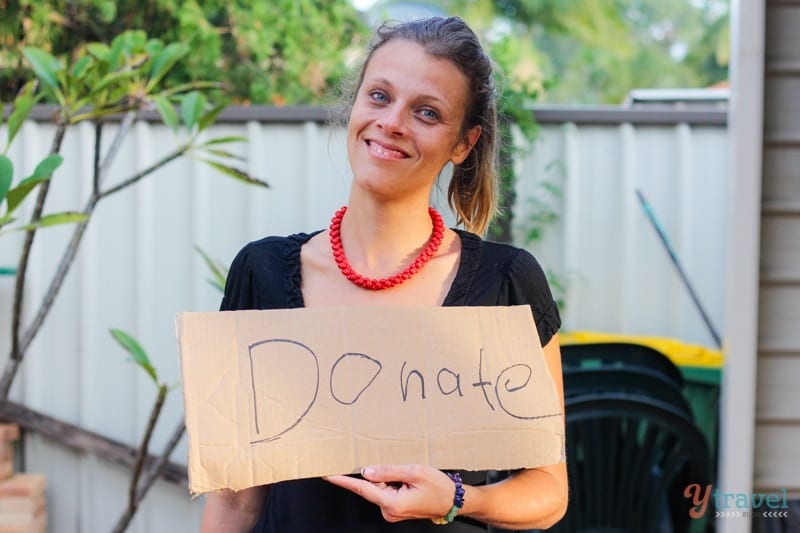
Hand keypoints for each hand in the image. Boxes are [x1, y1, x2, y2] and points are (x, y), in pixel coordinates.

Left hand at [325, 465, 456, 522]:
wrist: (454, 501)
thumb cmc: (439, 487)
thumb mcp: (415, 472)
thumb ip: (389, 471)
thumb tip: (367, 471)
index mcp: (392, 503)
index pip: (362, 489)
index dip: (344, 481)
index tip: (328, 475)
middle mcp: (389, 511)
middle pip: (372, 487)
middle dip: (376, 475)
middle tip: (392, 466)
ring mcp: (392, 512)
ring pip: (380, 489)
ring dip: (387, 478)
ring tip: (406, 474)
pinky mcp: (396, 509)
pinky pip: (386, 493)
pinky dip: (391, 483)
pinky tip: (405, 479)